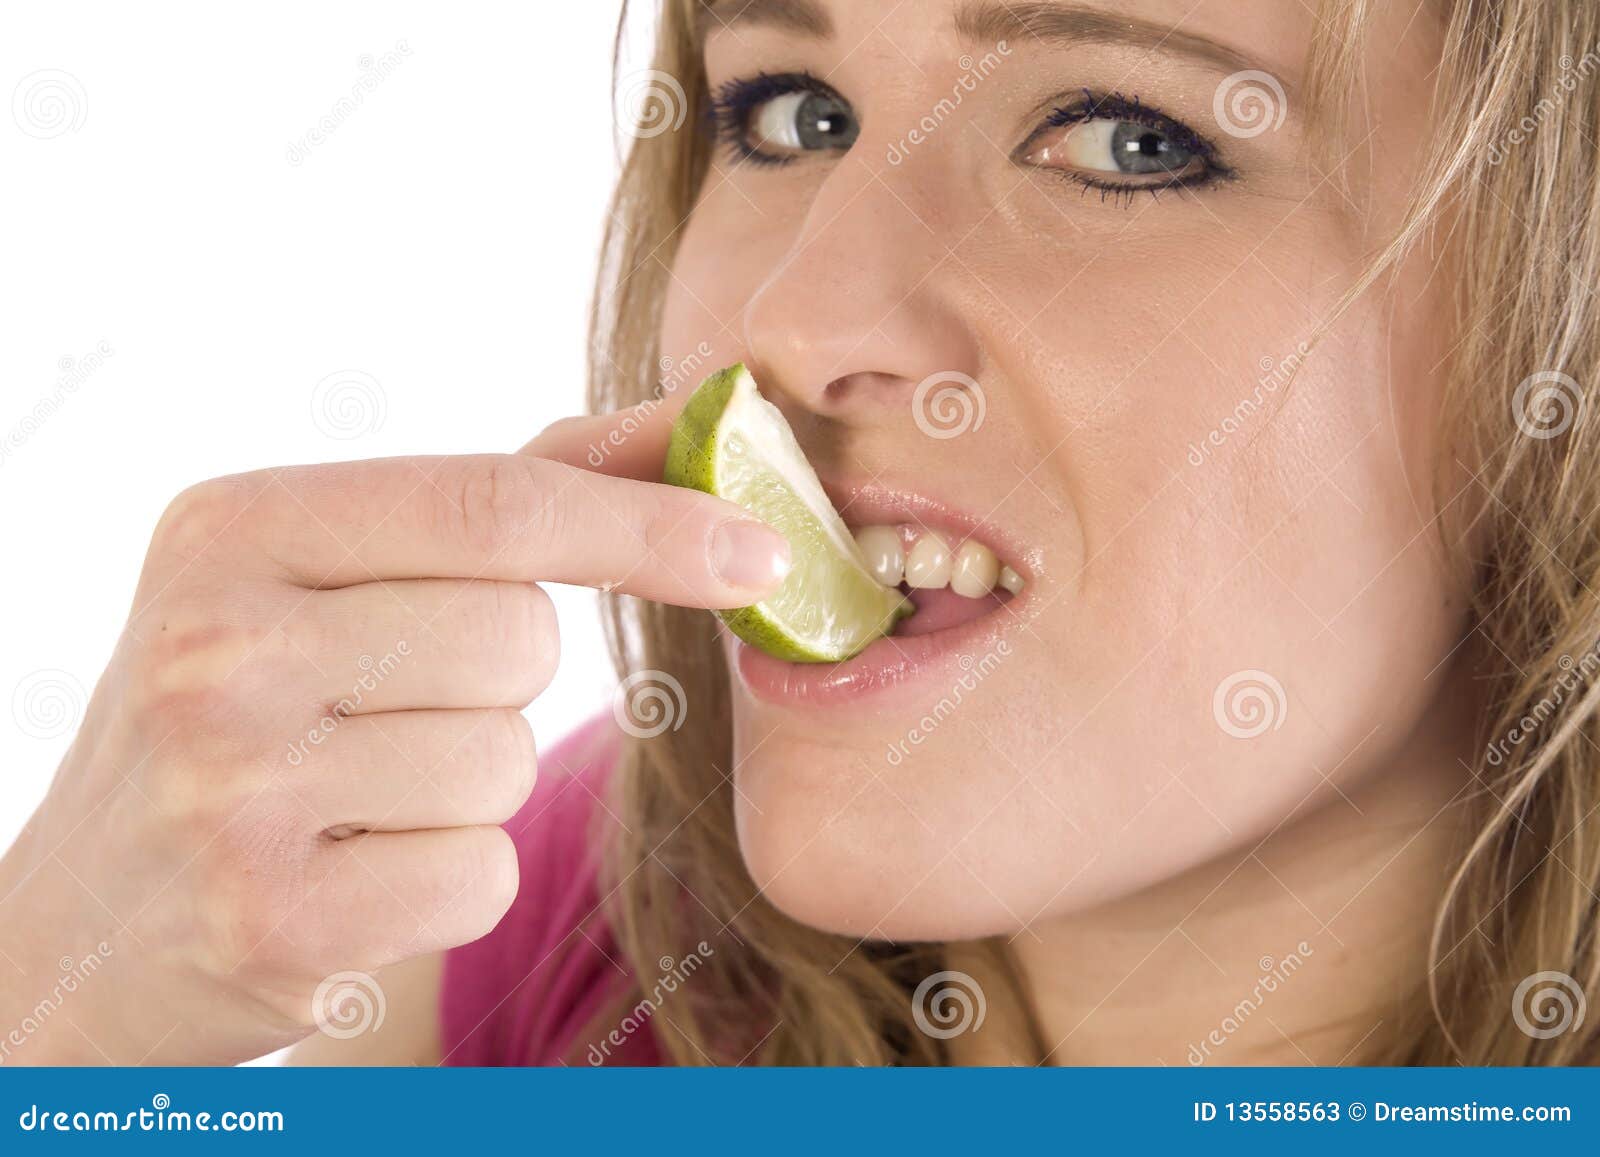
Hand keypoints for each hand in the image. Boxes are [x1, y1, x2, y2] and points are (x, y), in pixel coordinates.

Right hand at [0, 421, 786, 1064]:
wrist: (82, 924)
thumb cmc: (239, 716)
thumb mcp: (317, 574)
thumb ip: (499, 498)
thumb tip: (687, 425)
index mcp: (233, 529)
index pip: (498, 503)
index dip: (649, 521)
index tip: (764, 544)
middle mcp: (218, 647)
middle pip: (520, 638)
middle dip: (498, 677)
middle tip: (378, 707)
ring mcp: (236, 791)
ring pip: (506, 759)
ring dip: (465, 783)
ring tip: (346, 794)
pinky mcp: (275, 921)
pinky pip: (479, 870)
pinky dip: (446, 875)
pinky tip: (348, 872)